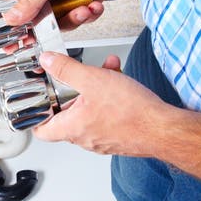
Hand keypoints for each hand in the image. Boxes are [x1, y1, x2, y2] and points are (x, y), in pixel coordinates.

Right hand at [3, 0, 124, 29]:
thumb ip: (29, 1)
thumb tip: (12, 18)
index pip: (14, 13)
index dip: (14, 29)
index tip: (17, 43)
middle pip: (39, 24)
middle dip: (51, 27)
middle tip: (55, 27)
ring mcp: (63, 1)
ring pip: (63, 25)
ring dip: (75, 19)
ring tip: (81, 8)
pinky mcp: (81, 4)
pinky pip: (82, 20)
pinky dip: (89, 14)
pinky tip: (91, 4)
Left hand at [34, 51, 168, 156]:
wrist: (164, 128)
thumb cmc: (132, 113)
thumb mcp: (93, 80)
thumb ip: (66, 69)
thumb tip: (48, 61)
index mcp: (71, 128)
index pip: (41, 129)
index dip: (36, 114)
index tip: (37, 100)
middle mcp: (84, 137)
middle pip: (66, 113)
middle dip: (72, 90)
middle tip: (76, 77)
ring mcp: (101, 138)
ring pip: (88, 109)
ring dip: (94, 88)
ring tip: (104, 71)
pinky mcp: (117, 135)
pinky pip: (105, 113)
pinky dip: (108, 96)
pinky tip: (117, 79)